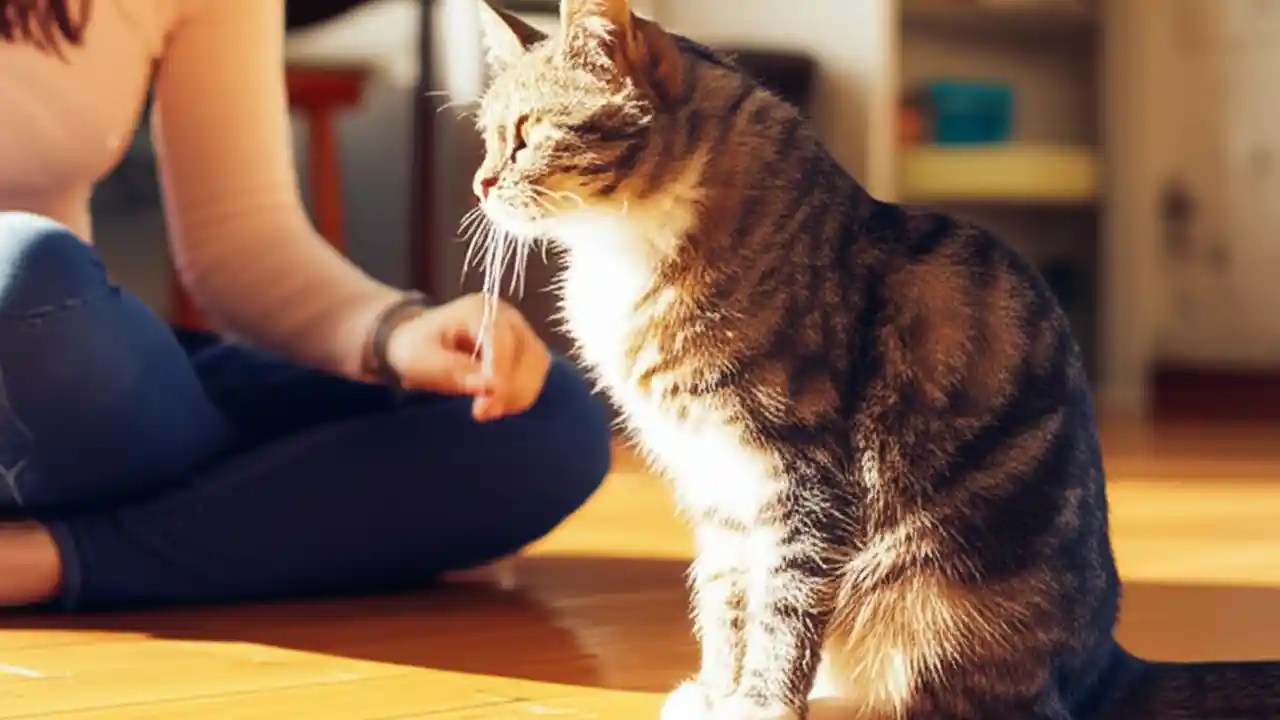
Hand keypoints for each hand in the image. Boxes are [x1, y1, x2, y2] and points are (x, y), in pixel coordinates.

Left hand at [384, 293, 551, 421]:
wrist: (419, 343)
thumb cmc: (416, 348)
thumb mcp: (421, 360)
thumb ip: (453, 371)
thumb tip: (489, 387)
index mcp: (479, 309)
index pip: (501, 339)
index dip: (498, 373)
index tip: (483, 407)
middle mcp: (506, 315)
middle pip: (526, 352)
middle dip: (508, 389)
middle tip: (480, 413)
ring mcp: (519, 330)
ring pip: (537, 364)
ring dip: (518, 394)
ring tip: (487, 411)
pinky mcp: (525, 349)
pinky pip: (536, 373)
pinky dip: (522, 394)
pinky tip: (498, 405)